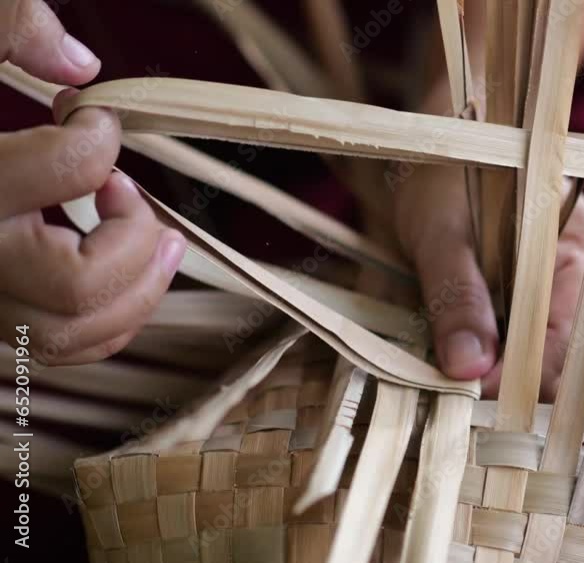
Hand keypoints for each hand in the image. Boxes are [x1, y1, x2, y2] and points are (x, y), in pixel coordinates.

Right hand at [0, 0, 184, 364]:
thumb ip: (8, 26)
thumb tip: (80, 66)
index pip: (64, 167)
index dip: (101, 135)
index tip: (95, 117)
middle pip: (77, 285)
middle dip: (134, 236)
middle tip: (129, 190)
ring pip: (72, 333)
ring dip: (140, 290)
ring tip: (167, 240)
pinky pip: (62, 345)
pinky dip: (114, 318)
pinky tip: (137, 271)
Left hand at [395, 164, 583, 403]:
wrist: (424, 152)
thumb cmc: (438, 176)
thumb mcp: (441, 233)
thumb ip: (458, 295)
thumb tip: (469, 368)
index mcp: (573, 253)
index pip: (566, 342)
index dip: (522, 378)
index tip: (468, 391)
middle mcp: (572, 280)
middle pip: (556, 361)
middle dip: (509, 389)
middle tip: (454, 400)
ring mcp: (547, 296)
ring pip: (533, 364)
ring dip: (492, 382)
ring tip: (447, 385)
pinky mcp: (519, 307)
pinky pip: (511, 351)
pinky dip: (481, 366)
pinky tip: (450, 369)